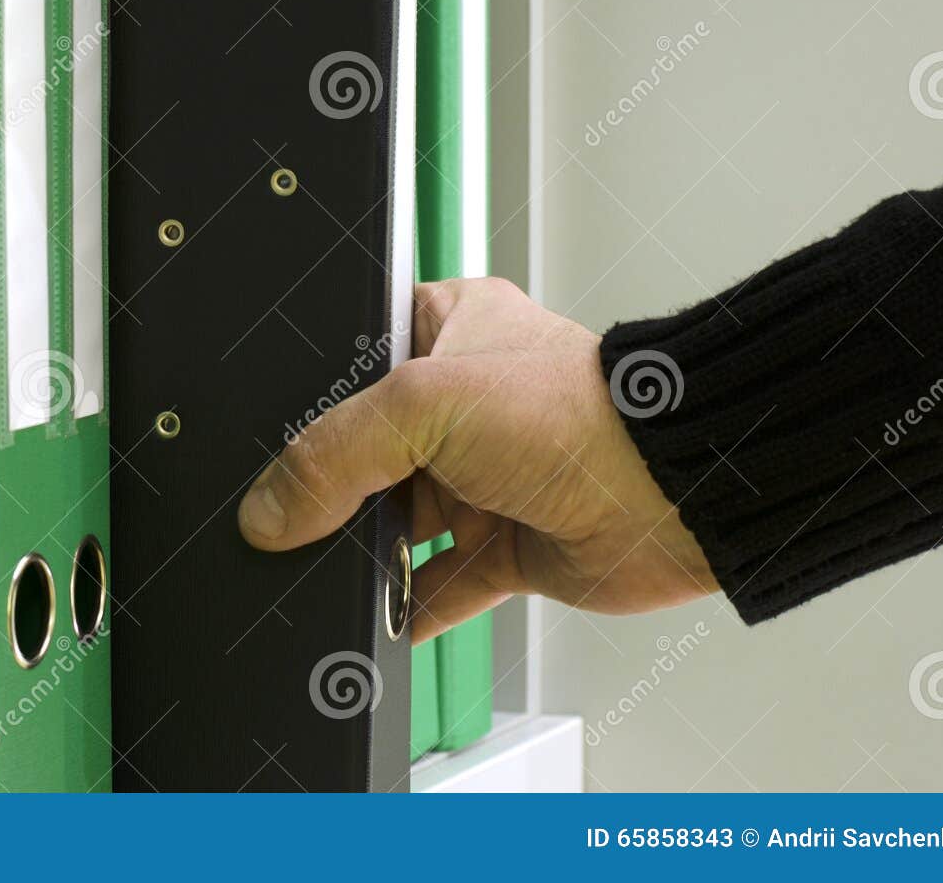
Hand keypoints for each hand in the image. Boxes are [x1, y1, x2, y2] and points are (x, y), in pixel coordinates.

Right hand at [236, 277, 716, 640]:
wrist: (676, 495)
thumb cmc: (581, 412)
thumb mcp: (426, 403)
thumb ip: (334, 454)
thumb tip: (269, 508)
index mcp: (448, 325)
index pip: (353, 358)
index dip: (311, 400)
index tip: (266, 442)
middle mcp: (464, 401)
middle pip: (367, 451)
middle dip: (333, 489)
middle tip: (287, 516)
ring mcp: (484, 476)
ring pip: (395, 522)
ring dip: (364, 551)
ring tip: (320, 568)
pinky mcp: (506, 545)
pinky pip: (435, 584)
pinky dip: (404, 607)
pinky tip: (372, 617)